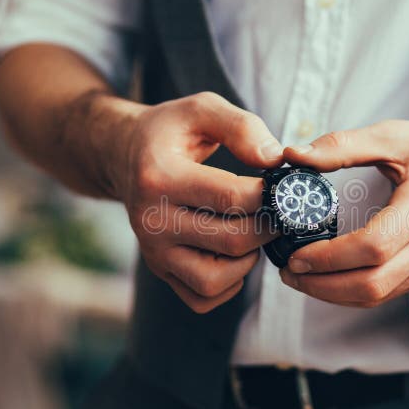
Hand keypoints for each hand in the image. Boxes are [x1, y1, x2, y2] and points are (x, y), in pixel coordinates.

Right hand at [110, 92, 282, 312]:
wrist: (125, 157)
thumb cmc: (170, 132)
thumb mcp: (202, 110)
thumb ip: (242, 127)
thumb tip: (275, 159)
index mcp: (160, 177)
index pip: (231, 198)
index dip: (269, 193)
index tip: (282, 184)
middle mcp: (151, 221)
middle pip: (231, 241)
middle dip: (268, 227)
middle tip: (280, 210)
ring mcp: (154, 252)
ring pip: (215, 280)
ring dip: (248, 260)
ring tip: (254, 231)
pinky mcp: (161, 271)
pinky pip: (203, 298)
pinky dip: (229, 285)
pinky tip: (235, 254)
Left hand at [280, 119, 408, 307]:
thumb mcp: (395, 135)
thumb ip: (342, 146)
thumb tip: (292, 155)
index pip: (374, 247)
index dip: (330, 258)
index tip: (295, 255)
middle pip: (374, 284)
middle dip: (323, 286)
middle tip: (288, 273)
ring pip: (380, 295)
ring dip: (335, 294)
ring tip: (302, 278)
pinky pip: (390, 292)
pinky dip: (355, 291)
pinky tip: (331, 277)